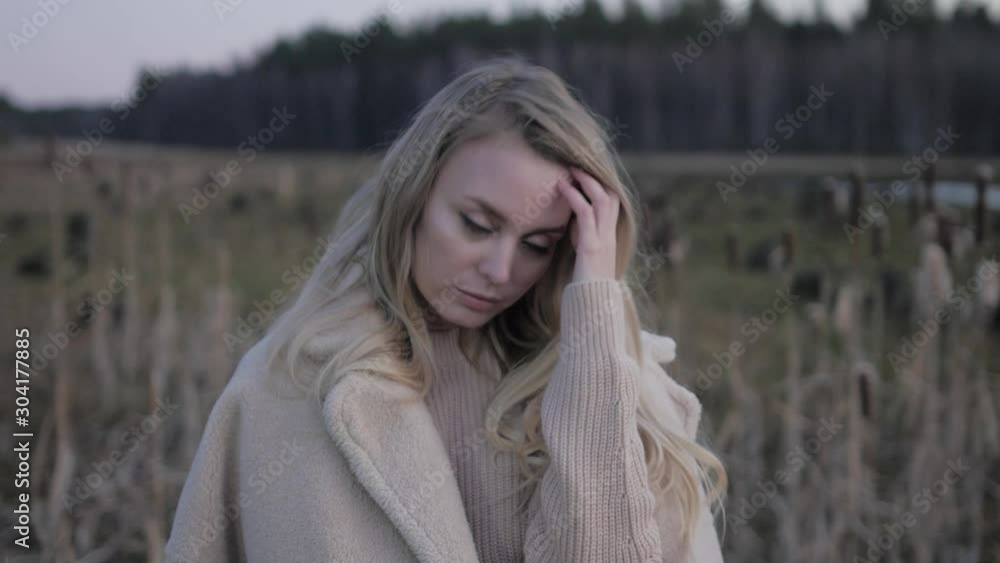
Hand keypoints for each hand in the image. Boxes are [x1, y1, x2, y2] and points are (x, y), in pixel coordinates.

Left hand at [556, 167, 619, 282]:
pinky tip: (563, 188)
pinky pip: (585, 214)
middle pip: (610, 196)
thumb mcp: (585, 255)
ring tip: (569, 170)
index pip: (613, 204)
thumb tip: (573, 225)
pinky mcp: (592, 246)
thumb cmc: (585, 283)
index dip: (602, 186)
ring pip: (601, 200)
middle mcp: (610, 235)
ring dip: (585, 182)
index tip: (584, 175)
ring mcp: (603, 239)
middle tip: (576, 166)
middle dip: (594, 178)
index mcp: (610, 237)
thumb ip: (583, 238)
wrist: (592, 305)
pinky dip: (575, 197)